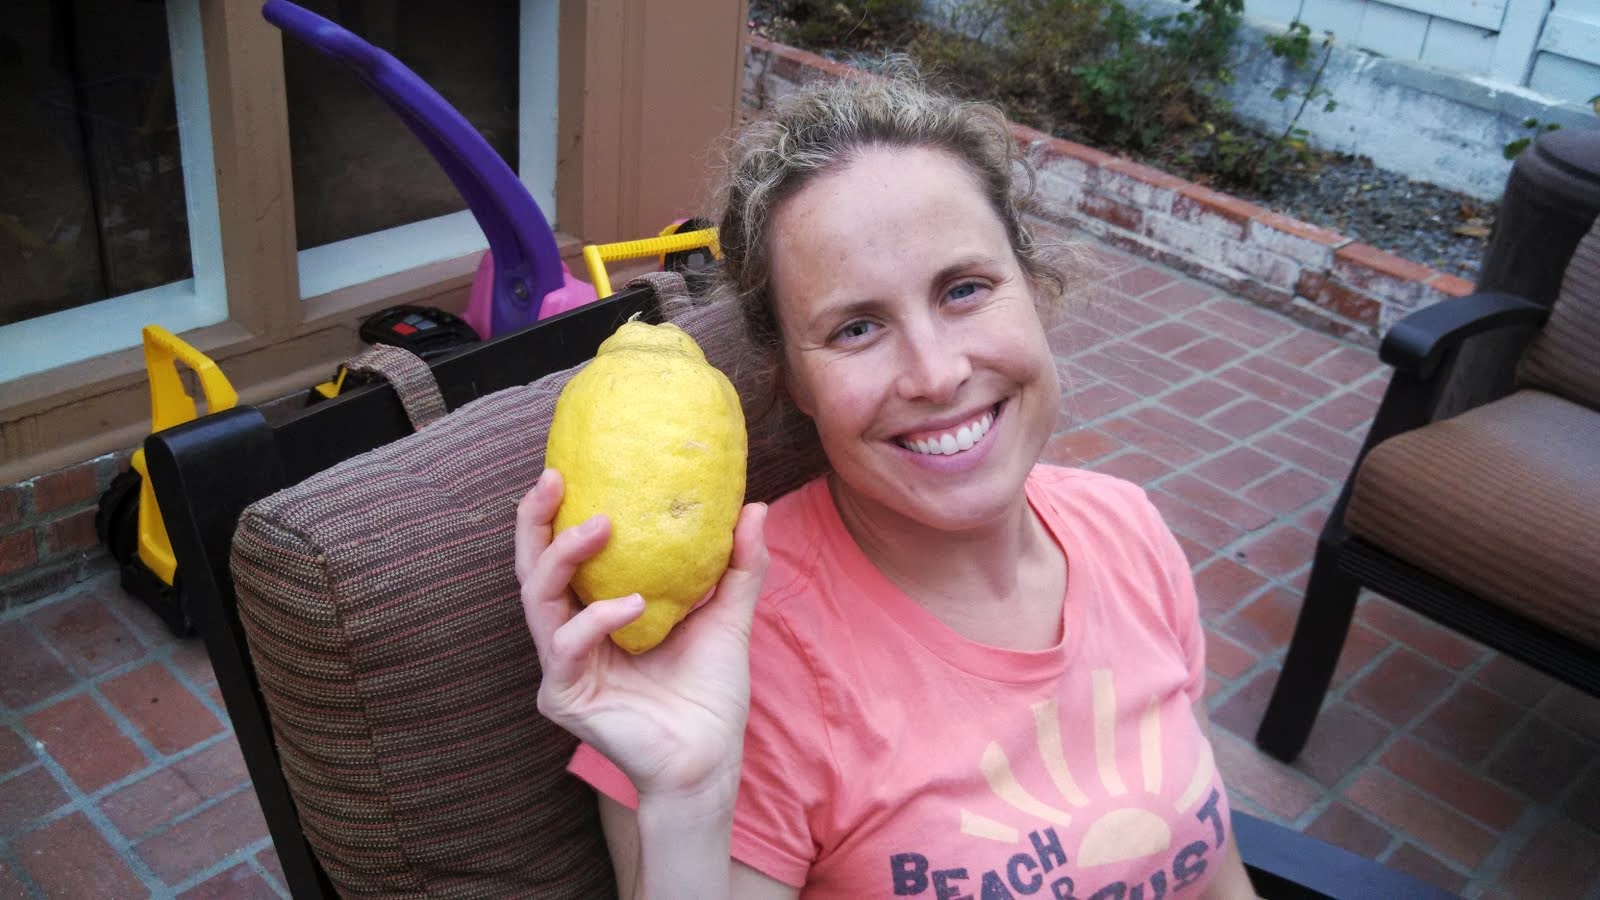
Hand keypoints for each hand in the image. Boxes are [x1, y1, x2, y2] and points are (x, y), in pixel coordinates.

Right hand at [515, 469, 769, 801]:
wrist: (709, 759)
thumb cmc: (710, 694)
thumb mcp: (728, 616)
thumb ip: (738, 564)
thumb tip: (755, 506)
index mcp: (596, 614)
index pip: (563, 556)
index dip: (558, 512)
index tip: (570, 467)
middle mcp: (570, 636)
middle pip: (531, 569)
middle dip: (535, 521)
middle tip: (553, 478)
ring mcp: (562, 666)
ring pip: (537, 599)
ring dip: (563, 555)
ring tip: (600, 525)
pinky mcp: (565, 695)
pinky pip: (568, 645)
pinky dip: (598, 618)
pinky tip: (633, 603)